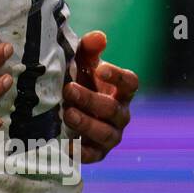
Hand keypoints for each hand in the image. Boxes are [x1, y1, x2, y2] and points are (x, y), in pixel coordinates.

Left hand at [62, 31, 137, 162]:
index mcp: (121, 91)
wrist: (64, 112)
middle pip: (111, 108)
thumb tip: (98, 37)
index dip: (117, 76)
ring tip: (66, 113)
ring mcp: (110, 136)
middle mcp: (120, 115)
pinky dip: (78, 151)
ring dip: (85, 123)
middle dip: (90, 99)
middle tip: (68, 89)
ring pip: (104, 132)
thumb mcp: (81, 64)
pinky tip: (64, 145)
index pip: (130, 83)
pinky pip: (90, 155)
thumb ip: (89, 50)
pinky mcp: (96, 154)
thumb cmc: (79, 82)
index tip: (100, 69)